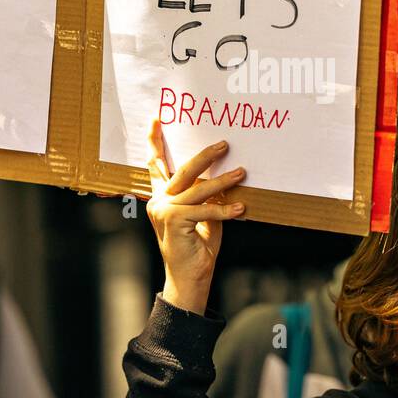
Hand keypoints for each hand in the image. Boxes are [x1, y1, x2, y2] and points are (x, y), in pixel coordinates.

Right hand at [145, 116, 245, 314]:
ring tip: (242, 173)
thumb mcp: (204, 217)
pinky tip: (241, 208)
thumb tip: (224, 178)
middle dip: (205, 155)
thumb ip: (207, 197)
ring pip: (199, 189)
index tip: (156, 118)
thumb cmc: (198, 247)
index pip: (156, 165)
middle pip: (183, 170)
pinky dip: (225, 209)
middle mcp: (159, 202)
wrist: (189, 279)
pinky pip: (206, 210)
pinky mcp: (175, 221)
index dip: (155, 141)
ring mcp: (164, 211)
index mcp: (161, 198)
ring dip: (223, 181)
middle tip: (225, 144)